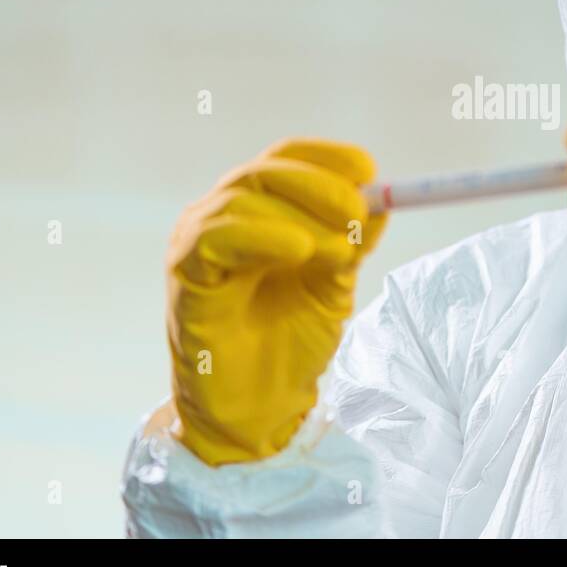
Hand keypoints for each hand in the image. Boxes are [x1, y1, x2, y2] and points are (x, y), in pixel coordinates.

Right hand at [166, 139, 385, 464]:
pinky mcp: (185, 274)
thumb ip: (351, 243)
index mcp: (259, 211)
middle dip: (320, 185)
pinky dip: (261, 234)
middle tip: (358, 212)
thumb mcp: (334, 285)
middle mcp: (223, 216)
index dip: (327, 157)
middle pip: (266, 171)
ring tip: (339, 250)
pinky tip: (298, 251)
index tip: (369, 170)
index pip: (286, 160)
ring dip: (300, 214)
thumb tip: (382, 200)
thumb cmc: (290, 345)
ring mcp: (199, 242)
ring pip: (242, 197)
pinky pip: (215, 235)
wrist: (259, 410)